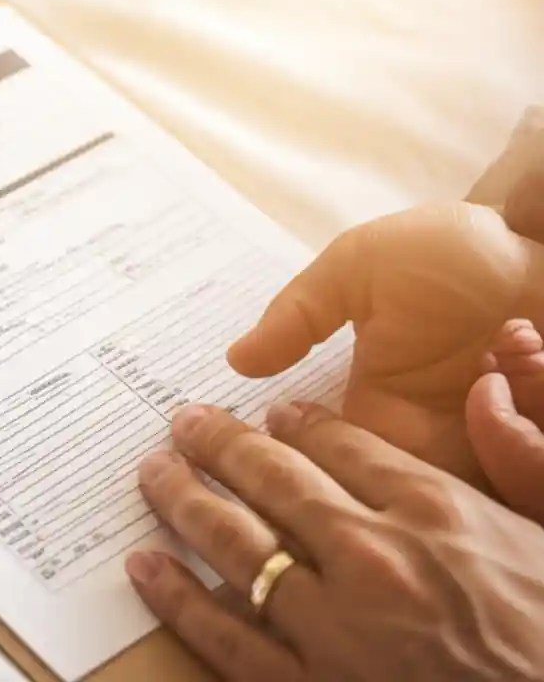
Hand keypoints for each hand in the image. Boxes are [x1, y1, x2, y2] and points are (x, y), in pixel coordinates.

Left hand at [127, 404, 543, 680]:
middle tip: (185, 423)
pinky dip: (177, 597)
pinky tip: (146, 566)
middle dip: (220, 444)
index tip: (270, 414)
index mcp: (437, 511)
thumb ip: (523, 458)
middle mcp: (373, 556)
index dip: (297, 424)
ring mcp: (333, 626)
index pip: (342, 446)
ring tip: (155, 472)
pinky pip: (224, 635)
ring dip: (185, 500)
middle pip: (273, 480)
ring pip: (236, 544)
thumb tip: (485, 391)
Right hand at [228, 200, 543, 484]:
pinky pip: (531, 477)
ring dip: (503, 423)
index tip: (348, 431)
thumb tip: (234, 361)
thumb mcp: (358, 270)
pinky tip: (529, 351)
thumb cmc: (449, 255)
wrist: (541, 240)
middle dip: (447, 448)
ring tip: (508, 345)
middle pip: (414, 507)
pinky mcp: (535, 451)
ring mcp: (486, 457)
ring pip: (484, 494)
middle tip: (475, 378)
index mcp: (375, 419)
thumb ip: (299, 316)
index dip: (334, 473)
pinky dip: (533, 428)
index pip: (336, 478)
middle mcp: (430, 451)